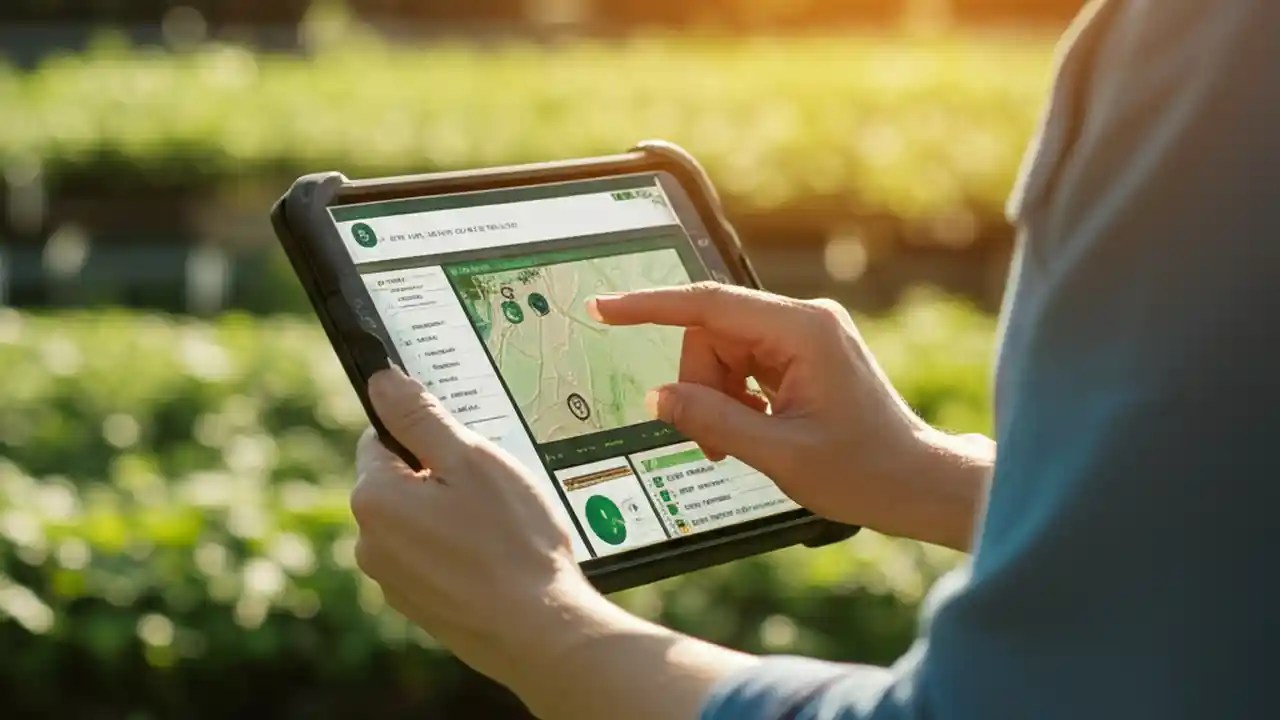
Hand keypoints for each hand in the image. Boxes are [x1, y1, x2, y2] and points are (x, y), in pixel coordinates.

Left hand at [351, 366, 602, 696]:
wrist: (539, 630)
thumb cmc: (511, 540)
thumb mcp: (471, 459)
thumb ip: (420, 417)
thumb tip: (382, 380)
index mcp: (373, 498)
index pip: (381, 439)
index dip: (425, 436)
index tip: (465, 447)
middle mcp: (370, 543)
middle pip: (400, 483)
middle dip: (440, 477)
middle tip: (493, 488)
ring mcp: (394, 581)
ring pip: (419, 523)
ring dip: (452, 516)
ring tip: (501, 527)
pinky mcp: (420, 608)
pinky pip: (435, 560)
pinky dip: (461, 553)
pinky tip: (498, 558)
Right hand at [589, 283, 992, 549]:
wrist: (919, 482)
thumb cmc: (865, 471)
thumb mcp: (779, 454)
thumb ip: (713, 420)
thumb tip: (659, 397)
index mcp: (803, 331)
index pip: (709, 304)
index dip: (650, 305)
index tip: (605, 307)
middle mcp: (805, 320)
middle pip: (712, 333)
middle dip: (700, 384)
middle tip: (715, 441)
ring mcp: (805, 334)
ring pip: (723, 350)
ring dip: (717, 396)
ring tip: (740, 442)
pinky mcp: (804, 352)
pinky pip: (744, 362)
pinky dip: (735, 396)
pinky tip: (755, 429)